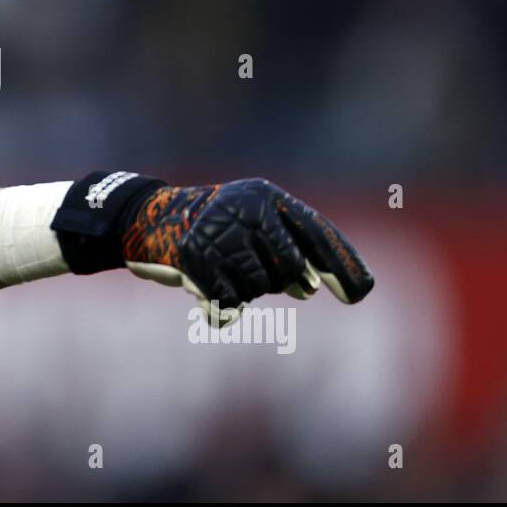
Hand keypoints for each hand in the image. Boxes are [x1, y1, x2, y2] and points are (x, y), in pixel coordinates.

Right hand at [121, 178, 373, 325]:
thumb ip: (287, 254)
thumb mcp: (254, 229)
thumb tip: (312, 289)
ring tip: (221, 272)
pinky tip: (203, 294)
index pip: (317, 232)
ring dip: (242, 291)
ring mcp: (218, 230)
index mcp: (267, 197)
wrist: (147, 221)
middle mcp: (245, 208)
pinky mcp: (192, 255)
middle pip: (290, 269)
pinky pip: (227, 302)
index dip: (342, 264)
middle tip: (255, 274)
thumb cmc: (214, 230)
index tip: (360, 294)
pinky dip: (219, 309)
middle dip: (280, 282)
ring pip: (257, 288)